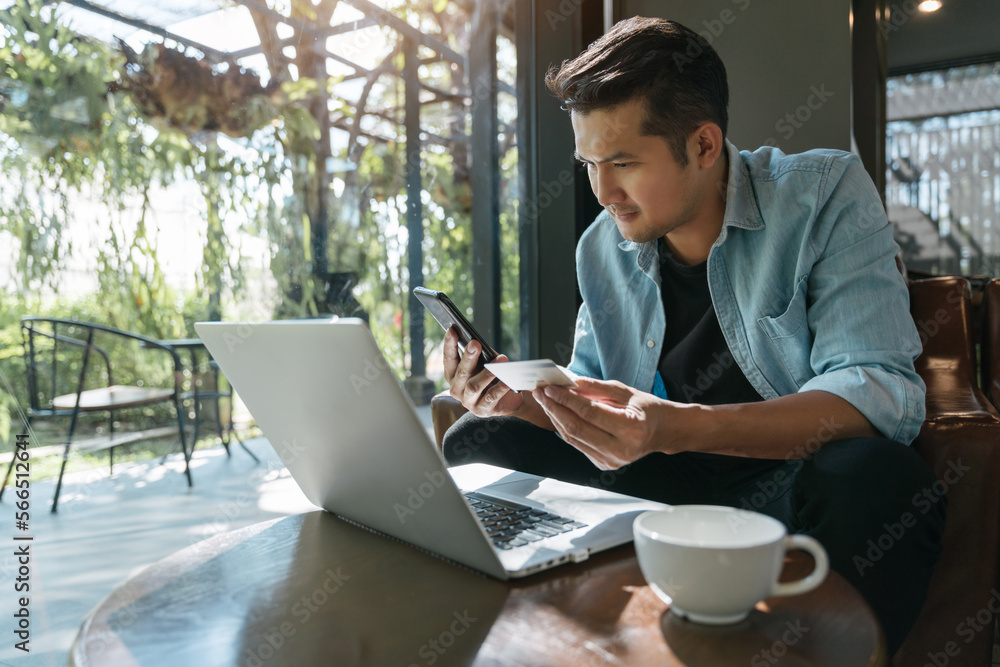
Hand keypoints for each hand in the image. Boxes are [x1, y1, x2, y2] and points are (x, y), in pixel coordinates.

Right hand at [442, 326, 522, 417]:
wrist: (508, 400)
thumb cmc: (493, 377)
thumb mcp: (485, 364)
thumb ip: (480, 356)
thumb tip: (479, 344)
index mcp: (453, 376)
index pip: (449, 360)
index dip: (449, 345)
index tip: (452, 330)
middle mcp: (457, 389)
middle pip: (461, 372)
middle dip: (468, 357)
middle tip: (475, 343)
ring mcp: (469, 402)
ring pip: (474, 386)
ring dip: (487, 372)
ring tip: (499, 359)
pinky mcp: (482, 410)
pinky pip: (491, 397)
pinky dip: (500, 387)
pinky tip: (507, 379)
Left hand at [532, 377, 671, 468]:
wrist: (662, 432)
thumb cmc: (647, 409)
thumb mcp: (625, 392)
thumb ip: (596, 387)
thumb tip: (569, 381)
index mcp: (631, 429)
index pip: (590, 413)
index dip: (567, 400)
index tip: (551, 388)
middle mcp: (620, 449)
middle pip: (576, 428)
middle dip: (555, 409)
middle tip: (541, 393)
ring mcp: (611, 461)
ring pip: (573, 438)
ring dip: (556, 418)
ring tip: (545, 401)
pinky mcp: (604, 464)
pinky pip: (578, 444)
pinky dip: (566, 428)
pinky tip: (558, 414)